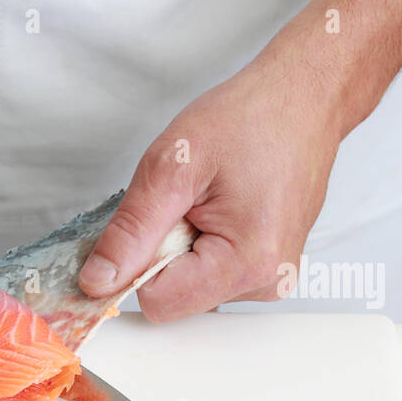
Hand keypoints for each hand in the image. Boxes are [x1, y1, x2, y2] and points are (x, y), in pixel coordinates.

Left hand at [79, 0, 401, 321]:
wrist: (304, 97)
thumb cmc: (252, 118)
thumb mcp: (172, 166)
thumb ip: (130, 232)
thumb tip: (97, 282)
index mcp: (248, 263)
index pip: (158, 303)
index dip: (137, 264)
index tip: (153, 219)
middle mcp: (266, 282)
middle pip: (174, 298)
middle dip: (162, 253)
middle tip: (189, 202)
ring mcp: (269, 279)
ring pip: (188, 287)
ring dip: (180, 247)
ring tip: (208, 200)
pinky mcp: (266, 270)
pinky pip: (208, 274)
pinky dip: (199, 245)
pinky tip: (218, 209)